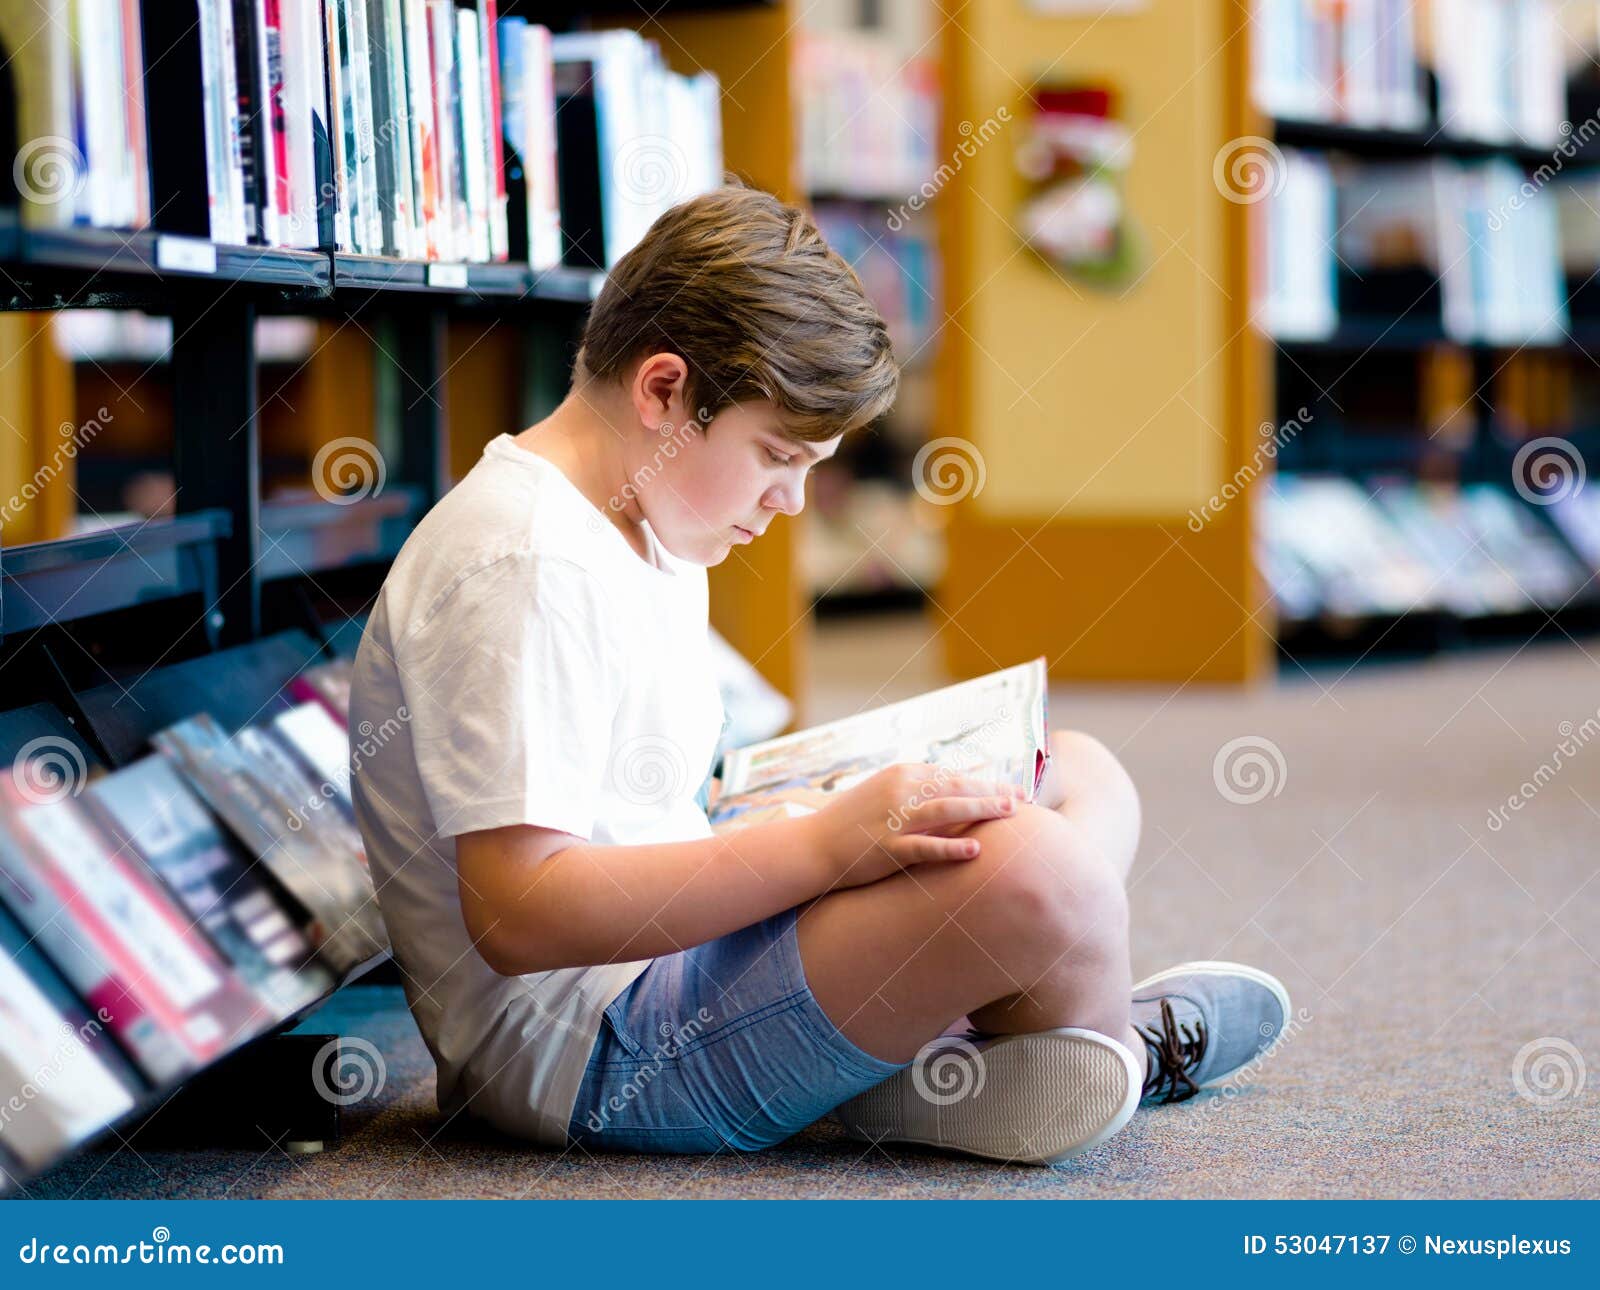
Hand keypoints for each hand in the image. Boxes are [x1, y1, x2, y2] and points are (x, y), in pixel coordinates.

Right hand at [801, 763, 1024, 890]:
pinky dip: (951, 847)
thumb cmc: (851, 822)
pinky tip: (976, 849)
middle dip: (993, 791)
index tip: (1011, 787)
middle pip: (956, 786)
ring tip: (1011, 812)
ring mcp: (894, 818)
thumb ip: (915, 789)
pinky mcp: (888, 847)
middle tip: (1024, 798)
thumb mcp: (883, 793)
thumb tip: (951, 788)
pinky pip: (925, 845)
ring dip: (982, 808)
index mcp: (901, 774)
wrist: (813, 846)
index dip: (985, 780)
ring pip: (947, 808)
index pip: (952, 774)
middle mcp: (900, 790)